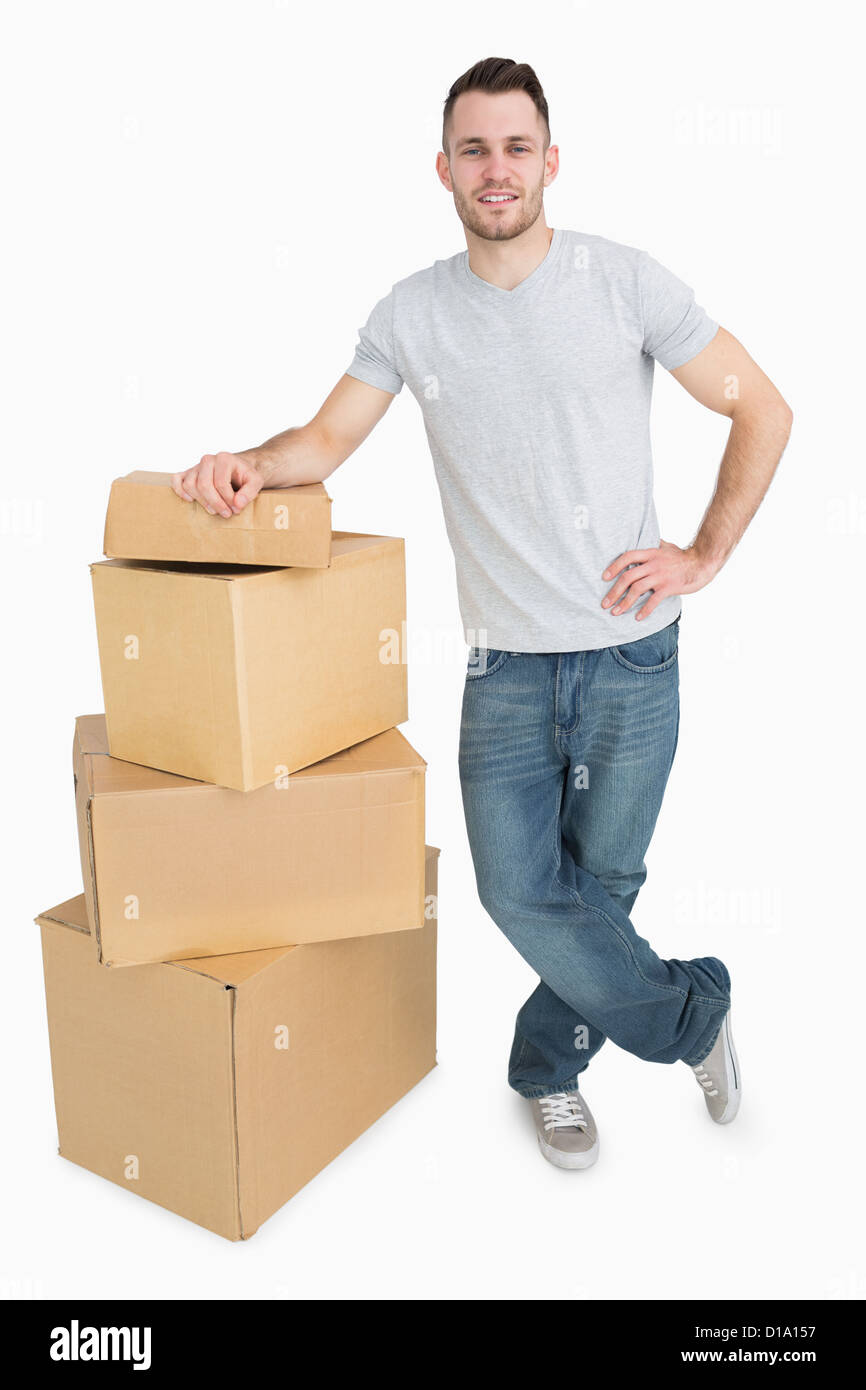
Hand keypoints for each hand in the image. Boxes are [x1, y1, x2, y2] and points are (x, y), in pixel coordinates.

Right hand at [171, 451, 264, 516]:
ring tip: (214, 510)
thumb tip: (237, 504)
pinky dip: (179, 490)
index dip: (228, 500)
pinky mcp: (189, 473)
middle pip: (204, 485)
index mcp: (224, 459)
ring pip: (190, 485)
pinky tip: (190, 500)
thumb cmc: (246, 476)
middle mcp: (208, 460)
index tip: (236, 509)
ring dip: (201, 501)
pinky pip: (177, 479)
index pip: (220, 483)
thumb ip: (250, 492)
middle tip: (226, 513)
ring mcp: (197, 466)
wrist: (239, 469)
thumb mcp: (256, 482)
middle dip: (215, 503)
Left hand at [601, 540, 716, 620]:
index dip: (614, 566)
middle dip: (614, 591)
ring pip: (637, 589)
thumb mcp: (667, 546)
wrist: (703, 562)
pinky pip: (653, 600)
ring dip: (624, 603)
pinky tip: (637, 617)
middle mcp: (654, 564)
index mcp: (651, 553)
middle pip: (628, 577)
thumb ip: (655, 545)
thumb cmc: (684, 556)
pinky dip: (644, 610)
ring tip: (615, 612)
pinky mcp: (669, 587)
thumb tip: (647, 541)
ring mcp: (661, 576)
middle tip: (605, 603)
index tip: (604, 577)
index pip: (627, 557)